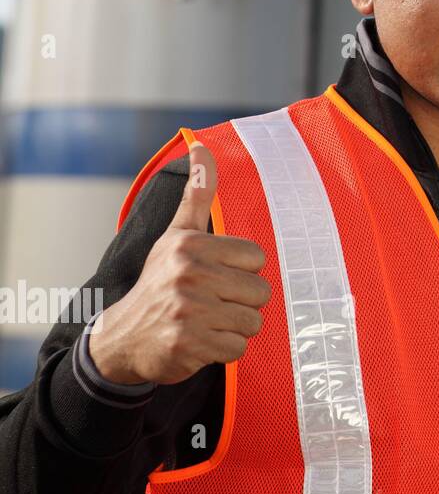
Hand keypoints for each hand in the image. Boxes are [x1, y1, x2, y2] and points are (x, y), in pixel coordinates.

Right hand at [88, 142, 271, 385]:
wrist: (124, 336)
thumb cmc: (162, 280)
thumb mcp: (177, 234)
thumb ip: (197, 193)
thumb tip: (200, 144)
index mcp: (191, 245)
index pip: (258, 259)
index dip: (243, 271)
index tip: (217, 275)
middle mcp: (188, 274)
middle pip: (260, 292)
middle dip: (241, 301)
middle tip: (211, 302)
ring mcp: (188, 310)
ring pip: (252, 321)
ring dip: (234, 326)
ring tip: (207, 321)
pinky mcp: (189, 344)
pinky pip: (238, 348)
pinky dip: (224, 349)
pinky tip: (201, 340)